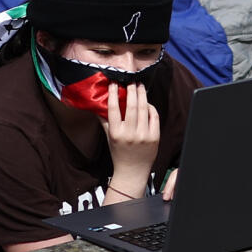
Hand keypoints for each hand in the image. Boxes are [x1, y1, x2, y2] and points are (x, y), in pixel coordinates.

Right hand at [100, 81, 159, 200]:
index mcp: (116, 133)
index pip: (113, 109)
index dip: (114, 93)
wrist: (132, 171)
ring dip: (142, 95)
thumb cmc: (118, 153)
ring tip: (140, 86)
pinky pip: (154, 117)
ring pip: (143, 109)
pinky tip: (147, 102)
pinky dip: (151, 107)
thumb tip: (97, 104)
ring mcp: (143, 135)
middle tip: (131, 80)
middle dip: (131, 90)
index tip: (114, 83)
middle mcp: (129, 134)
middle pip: (131, 106)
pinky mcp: (154, 137)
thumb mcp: (109, 137)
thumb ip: (104, 120)